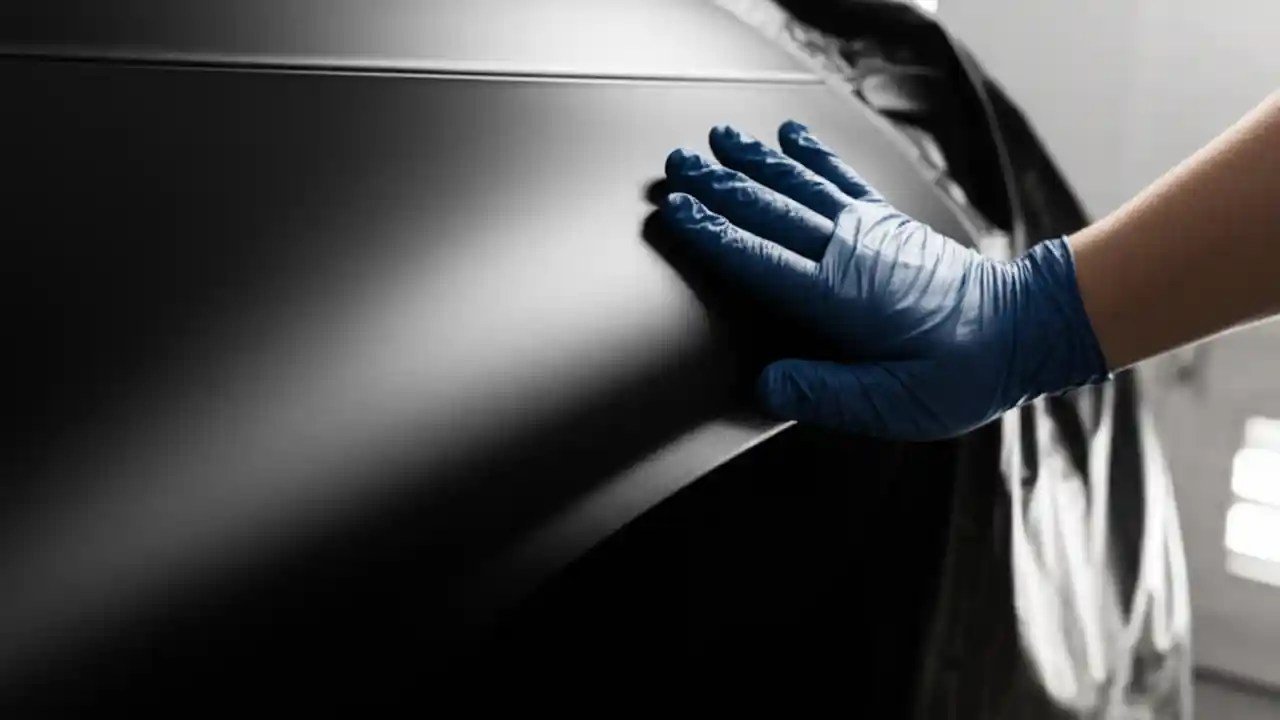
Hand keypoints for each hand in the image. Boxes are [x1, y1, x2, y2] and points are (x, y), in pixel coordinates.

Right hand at [661, 121, 1109, 439]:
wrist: (1024, 329)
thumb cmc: (963, 372)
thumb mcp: (895, 405)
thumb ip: (827, 394)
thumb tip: (767, 384)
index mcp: (841, 299)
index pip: (759, 259)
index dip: (713, 235)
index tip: (677, 212)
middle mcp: (850, 254)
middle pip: (769, 212)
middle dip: (718, 187)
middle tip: (678, 167)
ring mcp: (869, 232)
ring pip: (798, 187)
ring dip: (754, 161)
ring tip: (719, 139)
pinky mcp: (887, 223)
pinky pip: (841, 178)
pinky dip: (812, 155)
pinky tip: (790, 137)